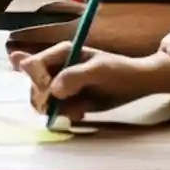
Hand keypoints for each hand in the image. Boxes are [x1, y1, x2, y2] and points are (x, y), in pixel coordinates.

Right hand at [10, 43, 169, 121]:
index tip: (50, 93)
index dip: (36, 80)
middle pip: (33, 85)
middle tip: (61, 108)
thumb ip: (74, 77)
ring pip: (41, 100)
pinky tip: (80, 114)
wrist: (137, 84)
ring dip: (54, 110)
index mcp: (61, 53)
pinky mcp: (68, 100)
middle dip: (43, 99)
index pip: (32, 65)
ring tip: (76, 111)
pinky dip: (64, 116)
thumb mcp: (99, 71)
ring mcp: (61, 84)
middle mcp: (56, 67)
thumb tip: (52, 90)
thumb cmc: (120, 71)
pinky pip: (55, 111)